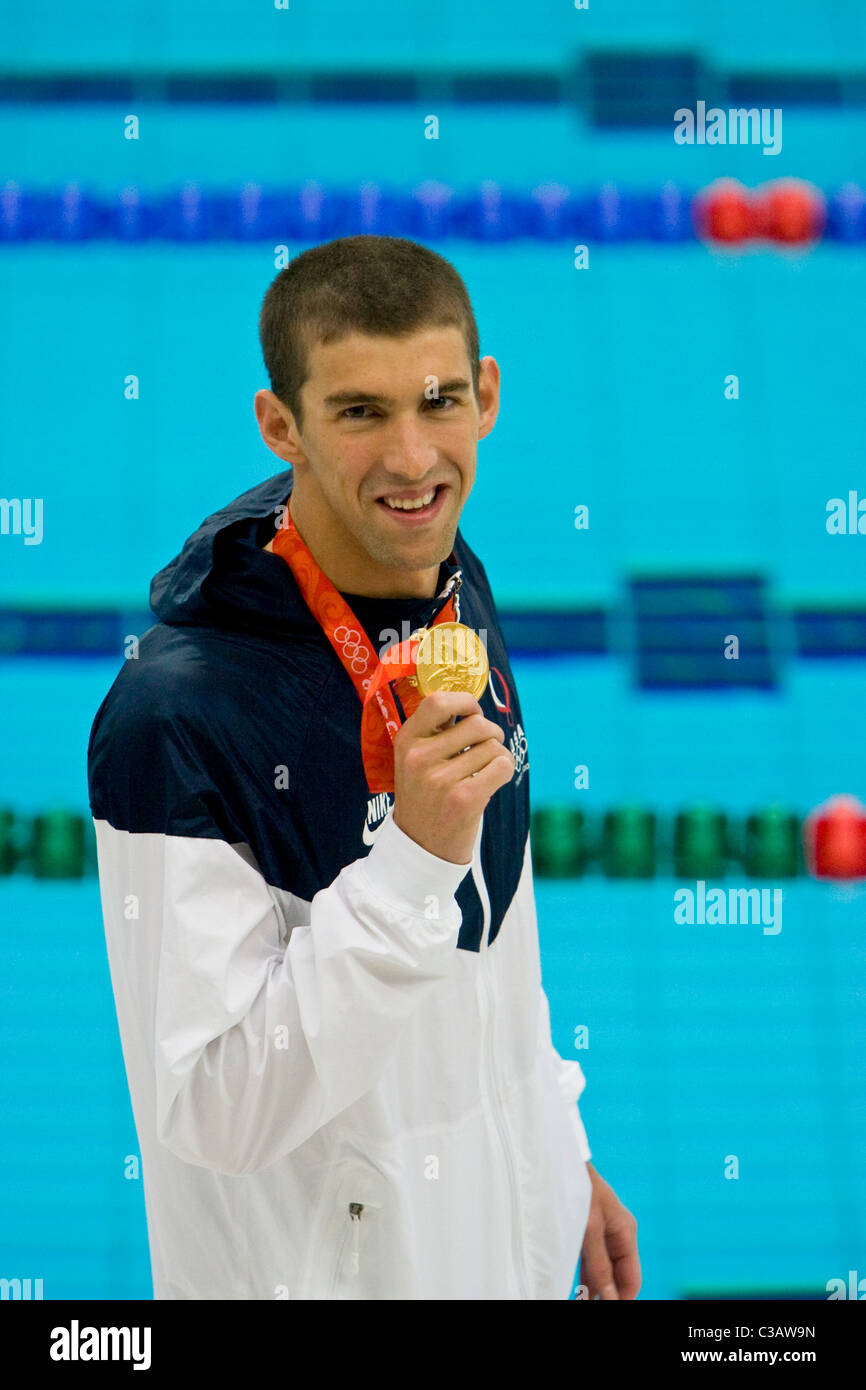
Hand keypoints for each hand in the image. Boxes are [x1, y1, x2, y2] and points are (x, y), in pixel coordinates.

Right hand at [392, 690, 513, 864]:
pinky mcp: (464, 799)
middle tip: (487, 748)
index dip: (465, 701)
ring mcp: (441, 780)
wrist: (420, 847)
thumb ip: (435, 733)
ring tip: (485, 771)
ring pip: (493, 747)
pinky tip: (493, 781)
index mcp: (406, 741)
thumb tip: (470, 705)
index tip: (473, 713)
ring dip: (498, 756)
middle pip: (477, 724)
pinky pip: (502, 766)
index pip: (437, 701)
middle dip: (491, 733)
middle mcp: (420, 758)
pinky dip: (505, 771)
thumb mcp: (414, 761)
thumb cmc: (425, 798)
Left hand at [579, 1164, 640, 1299]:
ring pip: (602, 1269)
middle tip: (591, 1305)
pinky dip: (585, 1275)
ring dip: (594, 1288)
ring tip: (583, 1302)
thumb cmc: (578, 1187)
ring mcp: (601, 1232)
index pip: (631, 1278)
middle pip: (617, 1275)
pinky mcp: (585, 1230)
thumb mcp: (590, 1229)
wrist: (558, 1159)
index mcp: (625, 1231)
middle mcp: (616, 1233)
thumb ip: (600, 1265)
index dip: (623, 1298)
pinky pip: (589, 1259)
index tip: (611, 1310)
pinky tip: (577, 1290)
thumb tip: (611, 1297)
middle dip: (609, 1294)